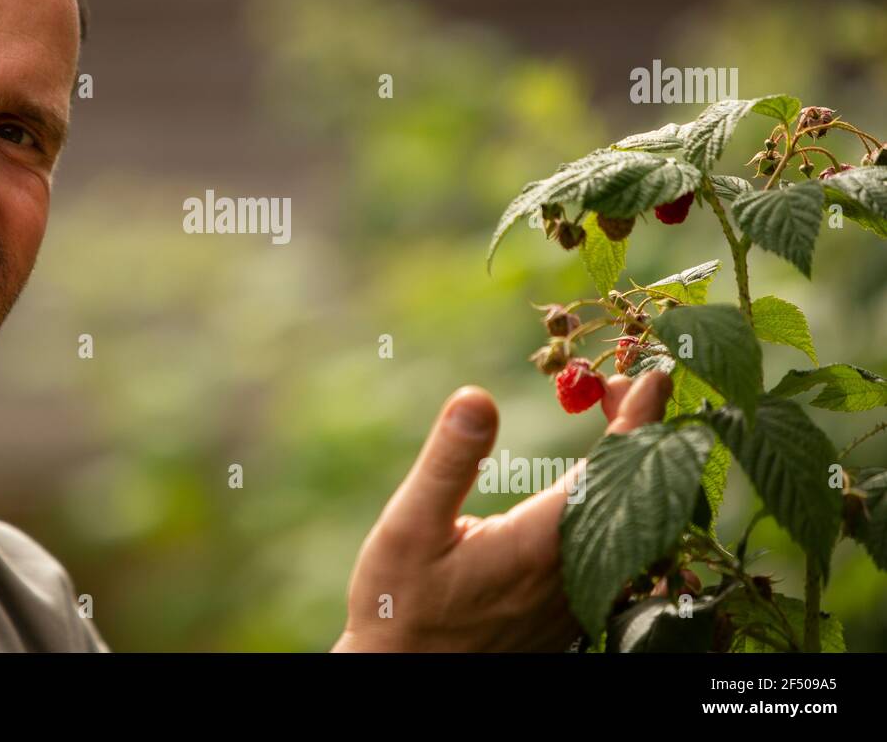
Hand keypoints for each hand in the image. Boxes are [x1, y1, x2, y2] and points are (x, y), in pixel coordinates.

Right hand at [331, 370, 671, 651]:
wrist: (398, 680)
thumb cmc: (397, 606)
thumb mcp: (409, 526)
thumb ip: (449, 462)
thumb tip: (477, 396)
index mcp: (539, 545)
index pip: (609, 470)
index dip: (639, 417)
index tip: (657, 374)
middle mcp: (573, 576)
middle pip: (635, 495)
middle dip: (640, 434)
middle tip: (627, 387)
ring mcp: (577, 602)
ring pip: (636, 530)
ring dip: (632, 472)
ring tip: (620, 425)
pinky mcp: (571, 618)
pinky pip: (620, 556)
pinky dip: (620, 508)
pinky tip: (600, 490)